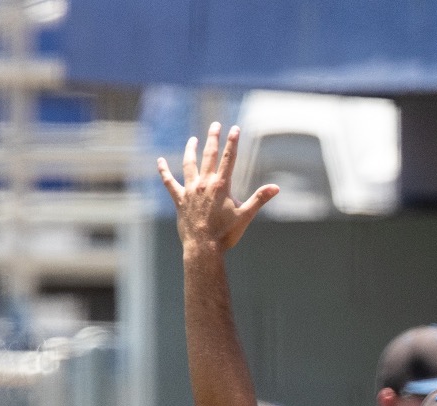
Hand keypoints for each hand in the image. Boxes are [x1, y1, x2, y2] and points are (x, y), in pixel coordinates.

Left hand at [158, 123, 279, 255]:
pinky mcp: (179, 200)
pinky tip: (160, 161)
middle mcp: (204, 183)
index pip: (229, 158)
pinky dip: (164, 171)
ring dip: (191, 150)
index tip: (234, 128)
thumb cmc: (225, 234)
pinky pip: (169, 182)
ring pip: (189, 164)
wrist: (203, 248)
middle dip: (213, 138)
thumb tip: (276, 188)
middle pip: (209, 155)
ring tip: (193, 140)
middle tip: (215, 125)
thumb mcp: (245, 216)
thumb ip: (260, 199)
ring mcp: (190, 190)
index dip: (232, 142)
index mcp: (221, 186)